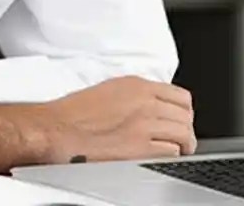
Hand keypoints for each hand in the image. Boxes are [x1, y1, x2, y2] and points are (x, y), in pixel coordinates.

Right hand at [38, 76, 195, 163]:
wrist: (57, 129)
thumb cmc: (75, 113)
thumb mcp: (110, 90)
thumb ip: (136, 94)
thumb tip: (155, 106)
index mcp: (137, 86)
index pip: (181, 97)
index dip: (185, 112)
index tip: (182, 120)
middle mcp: (144, 103)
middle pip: (185, 117)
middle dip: (186, 130)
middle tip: (183, 140)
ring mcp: (143, 126)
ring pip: (182, 135)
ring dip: (181, 145)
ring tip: (177, 151)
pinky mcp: (139, 149)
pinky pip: (170, 153)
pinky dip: (169, 157)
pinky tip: (160, 157)